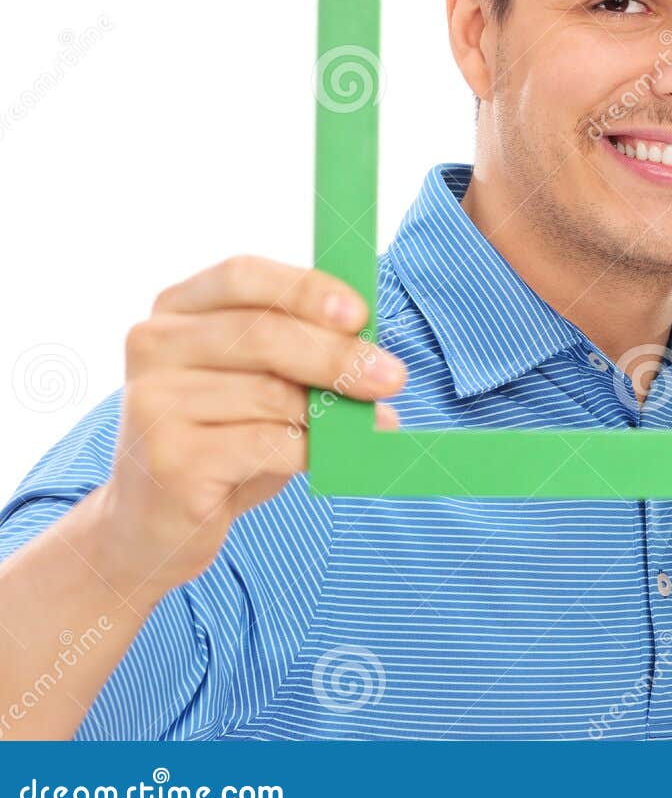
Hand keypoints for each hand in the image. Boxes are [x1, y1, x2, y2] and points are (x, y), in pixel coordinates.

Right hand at [102, 256, 404, 592]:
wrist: (156, 521)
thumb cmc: (224, 438)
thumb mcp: (265, 386)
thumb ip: (307, 361)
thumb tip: (383, 369)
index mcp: (177, 309)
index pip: (243, 276)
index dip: (306, 290)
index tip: (361, 315)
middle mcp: (154, 345)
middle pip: (263, 334)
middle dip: (338, 356)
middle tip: (393, 378)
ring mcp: (153, 402)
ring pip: (270, 393)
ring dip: (330, 411)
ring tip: (361, 426)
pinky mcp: (169, 458)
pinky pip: (265, 443)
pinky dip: (310, 448)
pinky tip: (328, 456)